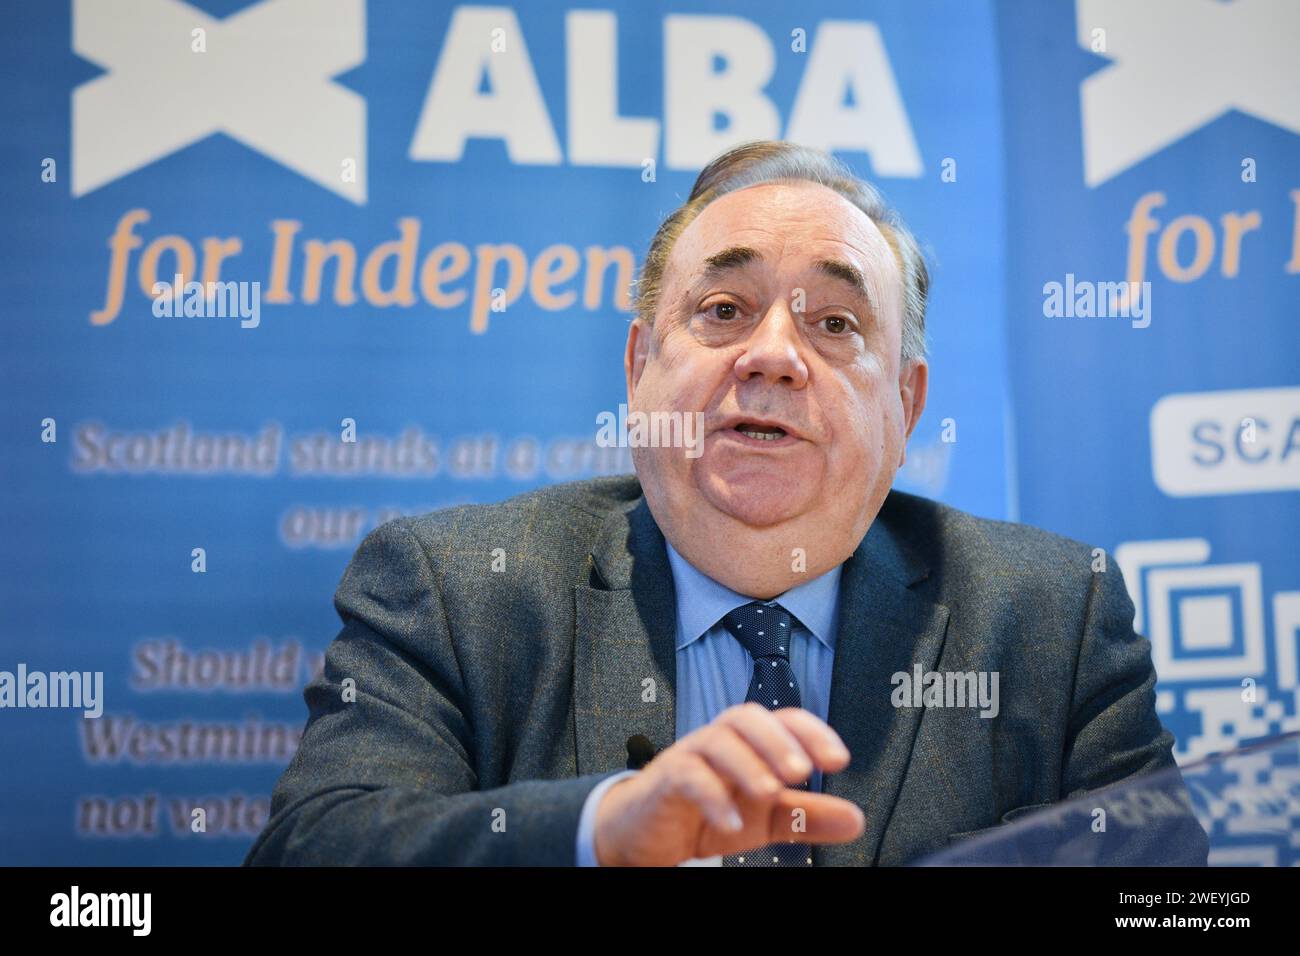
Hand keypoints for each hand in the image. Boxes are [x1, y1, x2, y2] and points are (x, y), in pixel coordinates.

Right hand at [592, 702, 863, 865]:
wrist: (648, 832)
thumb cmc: (706, 813)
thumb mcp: (764, 820)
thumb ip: (806, 817)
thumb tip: (855, 818)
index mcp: (747, 744)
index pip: (781, 721)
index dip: (811, 732)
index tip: (838, 759)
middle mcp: (718, 741)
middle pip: (745, 717)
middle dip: (777, 740)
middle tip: (802, 772)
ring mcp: (689, 757)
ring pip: (716, 739)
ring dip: (747, 763)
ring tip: (771, 793)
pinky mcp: (664, 780)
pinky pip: (686, 775)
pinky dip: (712, 795)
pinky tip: (733, 820)